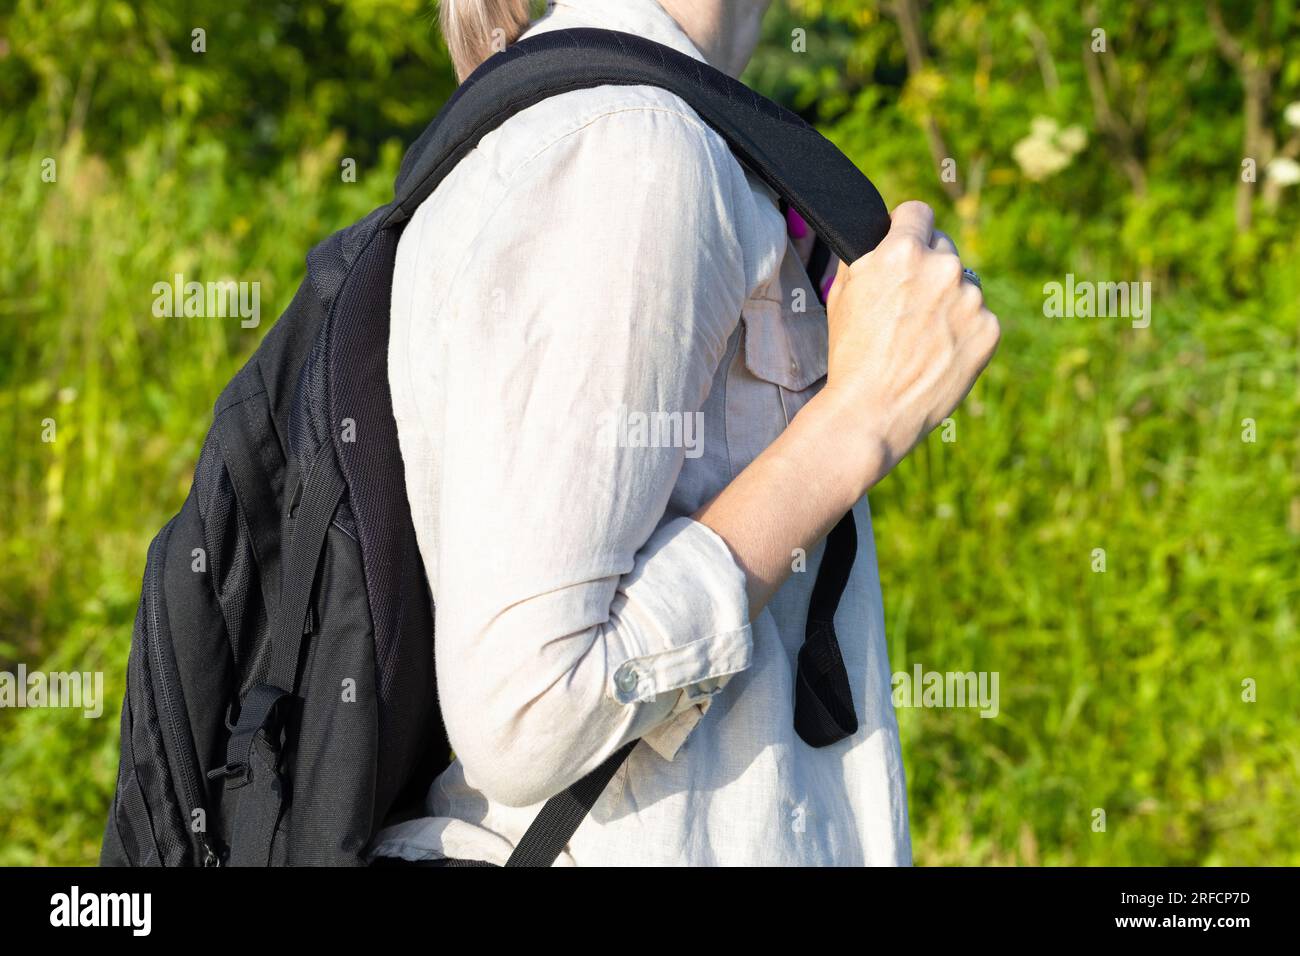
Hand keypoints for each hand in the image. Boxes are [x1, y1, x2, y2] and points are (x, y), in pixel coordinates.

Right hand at [816, 201, 999, 488]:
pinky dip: (963, 332)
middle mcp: (943, 267)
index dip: (906, 228)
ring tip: (920, 337)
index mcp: (903, 251)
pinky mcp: (989, 330)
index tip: (905, 244)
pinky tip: (937, 354)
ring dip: (948, 300)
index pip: (917, 212)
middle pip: (943, 247)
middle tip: (907, 306)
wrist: (871, 412)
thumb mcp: (842, 293)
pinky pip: (978, 318)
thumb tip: (881, 239)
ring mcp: (971, 299)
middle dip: (927, 268)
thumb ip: (868, 257)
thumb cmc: (850, 355)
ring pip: (963, 284)